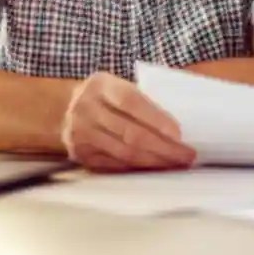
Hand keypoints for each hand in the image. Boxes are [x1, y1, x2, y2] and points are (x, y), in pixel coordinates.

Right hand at [61, 72, 196, 172]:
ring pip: (124, 153)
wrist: (66, 108)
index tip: (179, 134)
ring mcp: (80, 134)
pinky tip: (155, 169)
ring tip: (176, 164)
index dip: (156, 119)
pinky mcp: (81, 155)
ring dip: (155, 161)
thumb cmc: (106, 96)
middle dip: (163, 147)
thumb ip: (143, 98)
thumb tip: (182, 120)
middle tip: (186, 155)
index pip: (131, 102)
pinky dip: (138, 169)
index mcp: (100, 85)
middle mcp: (86, 108)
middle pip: (130, 132)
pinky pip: (115, 166)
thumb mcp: (118, 85)